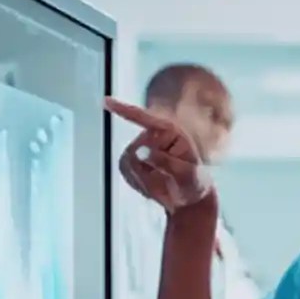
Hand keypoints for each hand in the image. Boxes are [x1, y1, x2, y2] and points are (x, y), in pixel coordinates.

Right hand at [105, 97, 213, 211]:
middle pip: (136, 150)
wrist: (187, 197)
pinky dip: (138, 182)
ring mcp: (141, 147)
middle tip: (169, 180)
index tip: (106, 101)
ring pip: (129, 161)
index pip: (145, 119)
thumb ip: (166, 162)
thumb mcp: (188, 174)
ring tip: (162, 183)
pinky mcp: (131, 160)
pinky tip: (153, 186)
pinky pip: (126, 170)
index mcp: (171, 131)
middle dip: (148, 169)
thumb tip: (141, 152)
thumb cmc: (194, 182)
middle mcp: (153, 136)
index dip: (124, 110)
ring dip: (143, 178)